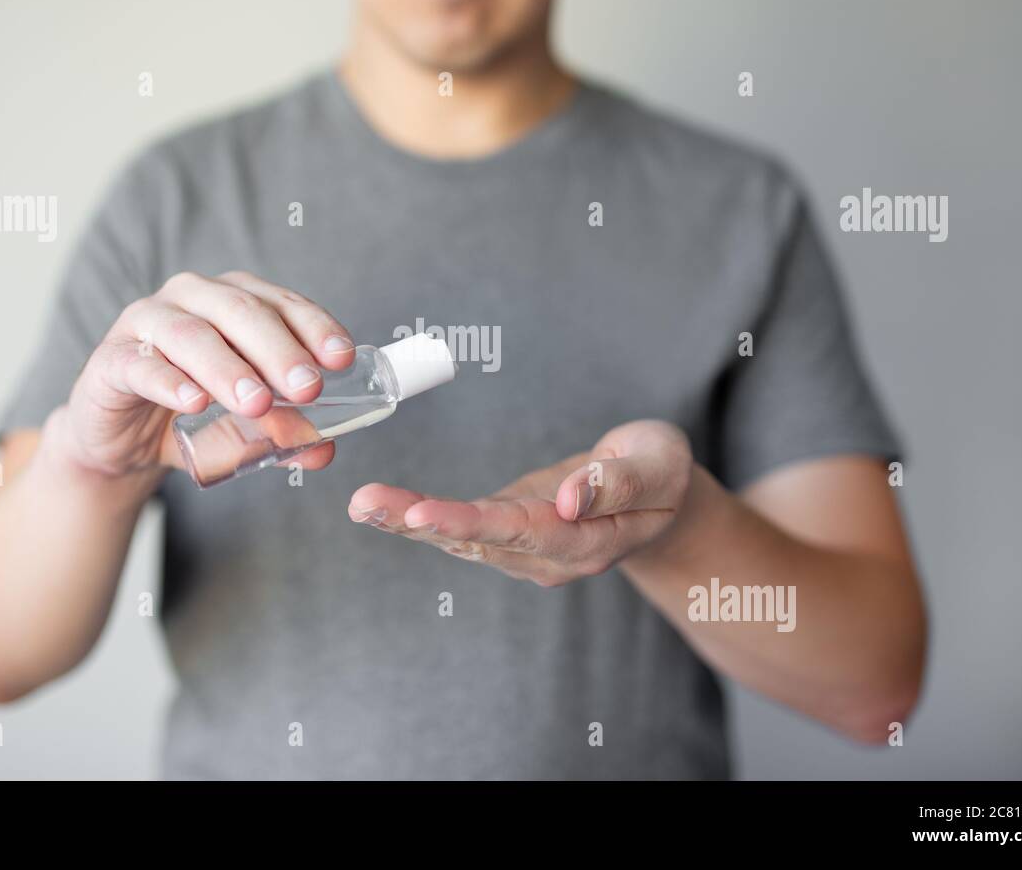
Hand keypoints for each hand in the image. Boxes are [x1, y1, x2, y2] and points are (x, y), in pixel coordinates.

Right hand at [52, 271, 354, 476]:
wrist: (122, 439)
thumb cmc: (192, 413)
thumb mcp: (245, 424)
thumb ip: (285, 431)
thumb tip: (326, 449)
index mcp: (234, 300)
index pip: (283, 303)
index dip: (315, 328)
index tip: (341, 360)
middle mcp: (192, 298)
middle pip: (241, 312)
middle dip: (279, 350)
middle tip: (308, 388)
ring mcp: (146, 323)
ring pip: (192, 334)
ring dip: (229, 368)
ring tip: (258, 403)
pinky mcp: (111, 359)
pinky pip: (140, 364)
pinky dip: (168, 381)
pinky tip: (193, 402)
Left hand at [348, 420, 694, 586]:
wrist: (658, 494)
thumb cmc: (661, 471)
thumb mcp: (659, 464)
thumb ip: (619, 483)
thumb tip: (568, 498)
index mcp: (588, 541)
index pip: (521, 533)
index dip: (470, 523)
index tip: (421, 514)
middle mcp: (548, 556)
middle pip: (477, 542)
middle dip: (418, 523)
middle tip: (365, 505)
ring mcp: (525, 550)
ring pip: (460, 539)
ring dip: (407, 520)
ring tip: (361, 503)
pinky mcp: (508, 532)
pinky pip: (459, 528)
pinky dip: (417, 516)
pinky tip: (379, 507)